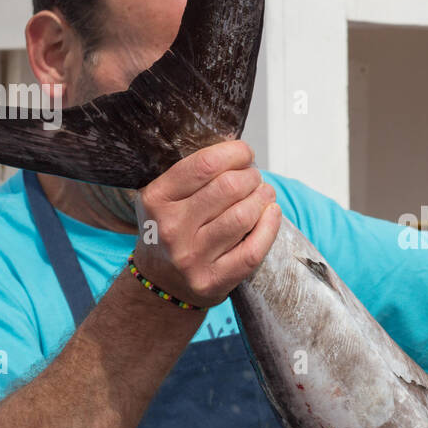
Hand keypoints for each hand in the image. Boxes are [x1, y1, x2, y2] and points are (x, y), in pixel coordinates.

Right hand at [131, 141, 281, 307]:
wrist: (162, 283)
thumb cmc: (172, 229)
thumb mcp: (167, 197)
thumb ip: (195, 172)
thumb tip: (235, 144)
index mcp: (157, 199)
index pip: (206, 164)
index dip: (235, 153)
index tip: (245, 153)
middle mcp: (171, 228)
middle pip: (230, 187)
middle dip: (251, 176)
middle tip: (254, 177)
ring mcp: (192, 258)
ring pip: (244, 216)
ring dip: (263, 198)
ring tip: (264, 194)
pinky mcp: (213, 280)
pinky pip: (253, 249)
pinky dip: (270, 226)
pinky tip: (271, 214)